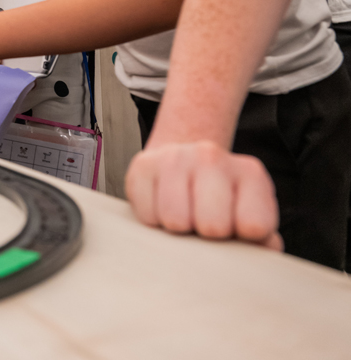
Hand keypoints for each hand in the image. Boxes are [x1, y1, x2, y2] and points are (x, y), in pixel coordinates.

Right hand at [125, 140, 282, 250]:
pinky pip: (146, 215)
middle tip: (204, 226)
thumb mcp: (251, 218)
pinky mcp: (143, 164)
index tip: (235, 232)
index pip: (253, 225)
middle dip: (207, 235)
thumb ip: (264, 241)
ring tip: (184, 217)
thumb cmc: (220, 203)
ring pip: (175, 220)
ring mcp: (175, 156)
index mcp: (249, 172)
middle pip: (212, 225)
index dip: (242, 240)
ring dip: (178, 229)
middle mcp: (212, 156)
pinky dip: (153, 221)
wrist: (183, 164)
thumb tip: (264, 251)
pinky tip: (162, 207)